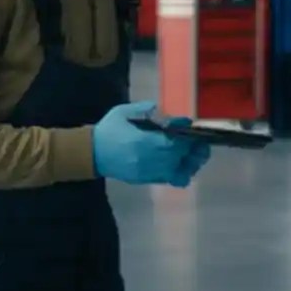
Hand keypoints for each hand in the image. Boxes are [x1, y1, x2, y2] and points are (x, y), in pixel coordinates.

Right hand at [92, 101, 211, 187]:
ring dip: (191, 162)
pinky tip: (182, 164)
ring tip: (195, 153)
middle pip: (179, 157)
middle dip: (192, 149)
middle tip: (199, 140)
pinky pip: (170, 180)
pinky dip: (181, 173)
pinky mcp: (146, 180)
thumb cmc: (109, 129)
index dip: (187, 137)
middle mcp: (147, 160)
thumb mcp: (125, 112)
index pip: (173, 143)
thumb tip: (171, 115)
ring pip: (179, 171)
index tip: (191, 128)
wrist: (91, 153)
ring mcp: (147, 172)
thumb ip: (148, 110)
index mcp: (142, 142)